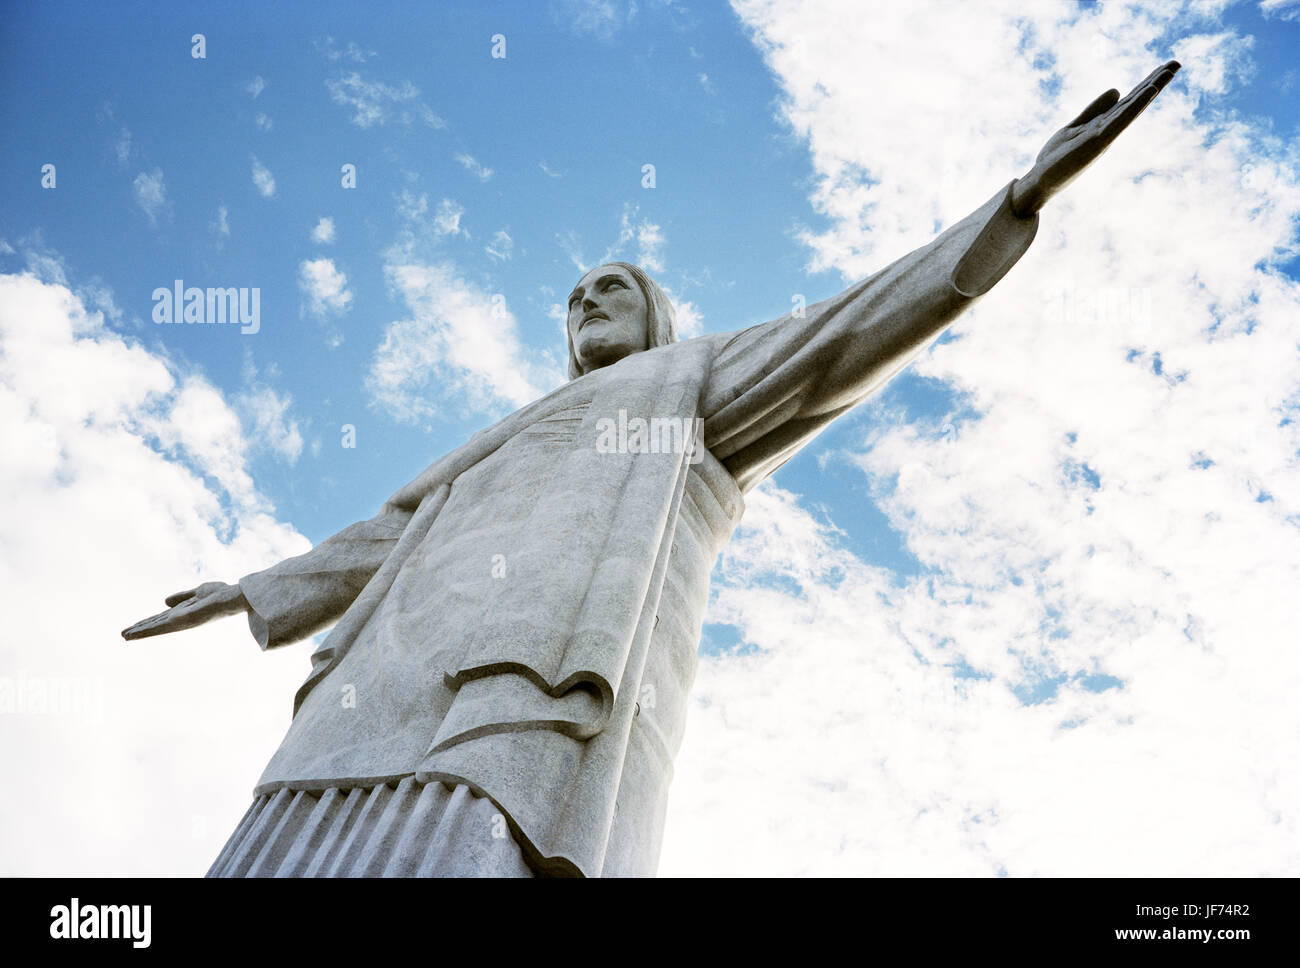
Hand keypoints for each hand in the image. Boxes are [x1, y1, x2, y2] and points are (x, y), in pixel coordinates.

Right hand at [121, 581, 247, 640]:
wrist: (235, 597)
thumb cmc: (222, 594)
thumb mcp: (199, 592)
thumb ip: (183, 596)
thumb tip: (164, 601)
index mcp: (184, 612)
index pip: (161, 618)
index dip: (148, 622)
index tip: (134, 626)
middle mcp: (181, 619)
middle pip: (156, 625)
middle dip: (140, 629)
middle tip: (123, 635)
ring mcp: (181, 621)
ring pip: (156, 628)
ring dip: (139, 632)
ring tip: (124, 636)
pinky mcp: (181, 621)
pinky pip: (160, 626)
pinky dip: (147, 630)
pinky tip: (136, 633)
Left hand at [1011, 59, 1180, 217]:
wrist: (1039, 182)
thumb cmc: (1056, 158)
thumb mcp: (1075, 127)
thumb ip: (1095, 110)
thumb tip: (1118, 90)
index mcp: (1104, 125)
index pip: (1129, 101)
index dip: (1146, 83)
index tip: (1164, 66)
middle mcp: (1109, 130)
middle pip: (1135, 102)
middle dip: (1156, 82)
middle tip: (1177, 62)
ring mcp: (1104, 136)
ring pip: (1132, 109)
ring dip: (1151, 89)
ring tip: (1169, 72)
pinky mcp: (1096, 142)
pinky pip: (1119, 122)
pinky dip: (1135, 107)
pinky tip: (1148, 92)